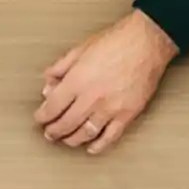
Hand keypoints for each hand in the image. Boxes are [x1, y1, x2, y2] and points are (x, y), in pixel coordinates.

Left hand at [36, 9, 177, 154]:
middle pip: (66, 123)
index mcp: (78, 79)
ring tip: (66, 140)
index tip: (40, 119)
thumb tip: (48, 84)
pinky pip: (110, 137)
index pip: (53, 107)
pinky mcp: (127, 114)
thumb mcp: (81, 49)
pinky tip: (91, 147)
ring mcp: (110, 108)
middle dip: (54, 131)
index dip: (43, 116)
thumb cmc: (118, 41)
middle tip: (50, 133)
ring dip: (72, 140)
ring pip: (85, 133)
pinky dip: (99, 145)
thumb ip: (61, 68)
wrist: (148, 42)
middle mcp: (92, 97)